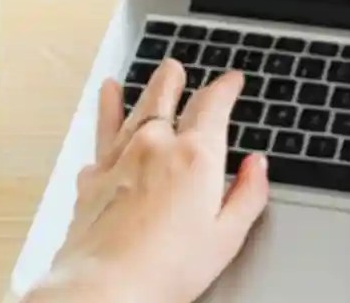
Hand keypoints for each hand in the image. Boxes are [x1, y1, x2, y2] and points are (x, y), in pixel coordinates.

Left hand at [24, 60, 269, 302]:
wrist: (104, 288)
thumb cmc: (167, 269)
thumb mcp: (227, 236)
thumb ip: (248, 195)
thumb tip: (258, 166)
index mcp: (196, 156)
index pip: (214, 104)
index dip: (226, 86)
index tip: (232, 80)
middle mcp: (155, 146)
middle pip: (164, 96)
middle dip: (173, 78)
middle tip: (176, 68)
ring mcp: (119, 160)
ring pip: (126, 112)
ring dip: (130, 94)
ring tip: (122, 81)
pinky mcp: (91, 181)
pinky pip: (99, 145)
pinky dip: (102, 131)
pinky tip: (101, 132)